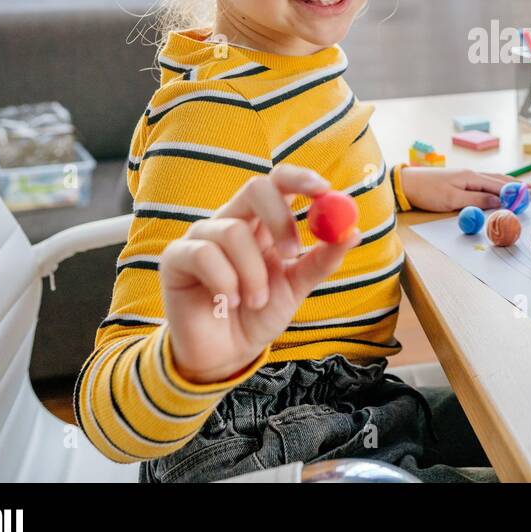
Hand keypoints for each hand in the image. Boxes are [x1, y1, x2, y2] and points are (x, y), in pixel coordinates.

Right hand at [160, 165, 358, 384]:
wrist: (226, 353)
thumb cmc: (260, 314)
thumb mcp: (297, 287)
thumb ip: (321, 260)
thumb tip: (354, 232)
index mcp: (262, 222)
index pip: (278, 181)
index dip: (299, 178)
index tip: (324, 189)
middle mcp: (232, 220)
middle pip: (255, 189)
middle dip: (280, 219)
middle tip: (292, 253)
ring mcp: (201, 236)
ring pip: (233, 232)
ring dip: (252, 274)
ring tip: (254, 301)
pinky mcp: (176, 257)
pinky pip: (205, 255)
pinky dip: (225, 283)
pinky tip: (228, 302)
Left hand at [399, 166, 516, 212]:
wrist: (407, 183)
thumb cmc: (428, 192)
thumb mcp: (453, 199)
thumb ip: (477, 200)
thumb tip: (498, 201)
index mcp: (471, 177)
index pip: (498, 184)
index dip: (514, 191)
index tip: (529, 197)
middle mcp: (471, 174)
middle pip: (498, 180)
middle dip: (515, 186)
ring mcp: (465, 176)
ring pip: (491, 179)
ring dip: (507, 184)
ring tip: (521, 187)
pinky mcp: (459, 181)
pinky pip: (483, 182)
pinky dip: (495, 184)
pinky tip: (498, 186)